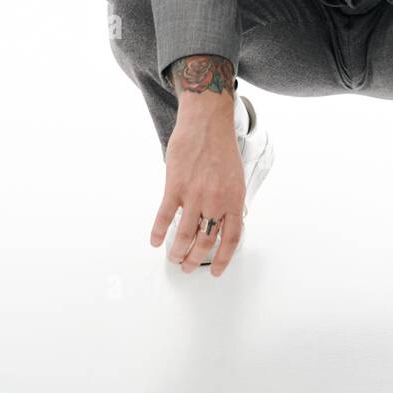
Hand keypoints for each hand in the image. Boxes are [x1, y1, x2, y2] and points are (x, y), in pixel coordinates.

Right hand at [150, 96, 245, 276]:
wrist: (207, 122)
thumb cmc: (222, 146)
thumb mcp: (237, 177)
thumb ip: (231, 201)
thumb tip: (227, 223)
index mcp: (234, 199)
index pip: (232, 239)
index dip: (223, 259)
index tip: (215, 270)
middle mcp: (216, 201)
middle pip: (206, 242)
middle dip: (195, 259)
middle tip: (187, 266)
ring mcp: (195, 194)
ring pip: (185, 235)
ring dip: (177, 252)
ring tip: (173, 258)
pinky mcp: (176, 186)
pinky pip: (165, 216)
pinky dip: (159, 232)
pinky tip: (156, 241)